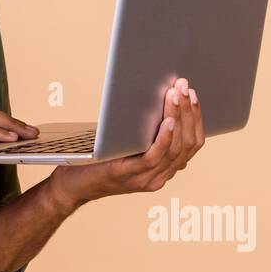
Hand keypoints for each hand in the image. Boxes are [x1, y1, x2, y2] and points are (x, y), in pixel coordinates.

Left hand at [51, 77, 204, 204]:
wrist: (74, 184)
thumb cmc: (102, 156)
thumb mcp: (131, 144)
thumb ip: (148, 131)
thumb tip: (162, 98)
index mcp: (165, 169)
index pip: (192, 144)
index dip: (196, 118)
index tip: (193, 96)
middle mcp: (160, 176)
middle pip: (187, 144)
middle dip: (188, 112)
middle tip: (185, 88)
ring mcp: (147, 178)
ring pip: (174, 147)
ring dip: (178, 117)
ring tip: (175, 95)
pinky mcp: (129, 174)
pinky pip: (154, 155)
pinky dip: (164, 136)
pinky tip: (166, 119)